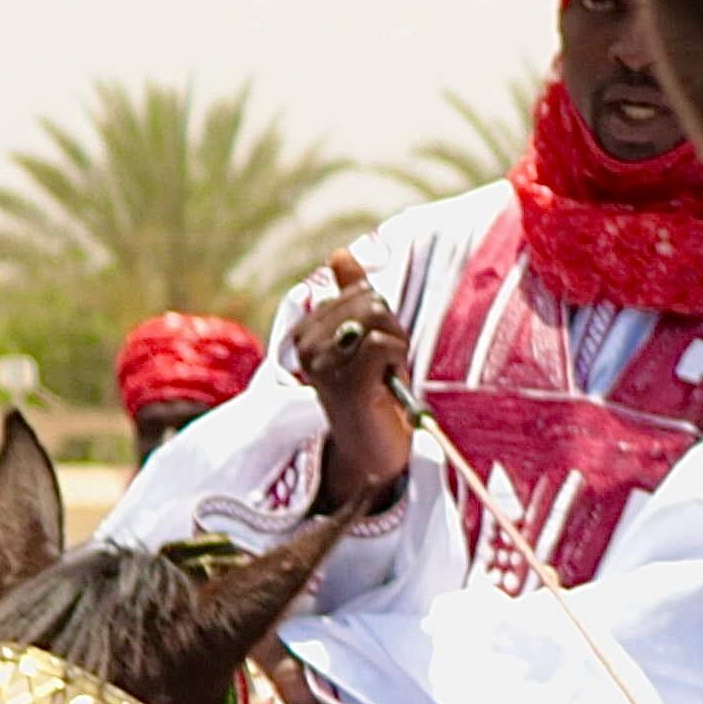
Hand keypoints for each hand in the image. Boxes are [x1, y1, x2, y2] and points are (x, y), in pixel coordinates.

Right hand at [298, 258, 415, 515]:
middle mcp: (305, 344)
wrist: (376, 451)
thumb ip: (352, 295)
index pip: (363, 293)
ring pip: (379, 319)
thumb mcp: (365, 336)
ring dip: (396, 348)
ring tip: (383, 378)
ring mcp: (321, 363)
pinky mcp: (344, 381)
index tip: (374, 356)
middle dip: (392, 332)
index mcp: (306, 330)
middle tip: (384, 368)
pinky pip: (383, 344)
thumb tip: (339, 253)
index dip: (384, 322)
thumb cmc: (375, 392)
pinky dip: (397, 361)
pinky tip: (385, 386)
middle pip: (372, 302)